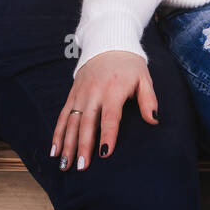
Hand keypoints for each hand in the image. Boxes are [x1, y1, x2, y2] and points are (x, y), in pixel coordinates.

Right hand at [51, 50, 159, 170]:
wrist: (108, 43)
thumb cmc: (129, 64)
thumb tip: (153, 120)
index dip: (108, 135)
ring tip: (65, 164)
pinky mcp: (72, 94)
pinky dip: (58, 133)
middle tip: (81, 166)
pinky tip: (55, 150)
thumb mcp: (144, 78)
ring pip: (72, 122)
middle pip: (87, 123)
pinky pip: (63, 116)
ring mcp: (81, 94)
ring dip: (67, 144)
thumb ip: (149, 100)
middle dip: (83, 145)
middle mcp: (94, 93)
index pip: (110, 117)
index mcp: (113, 90)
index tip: (105, 153)